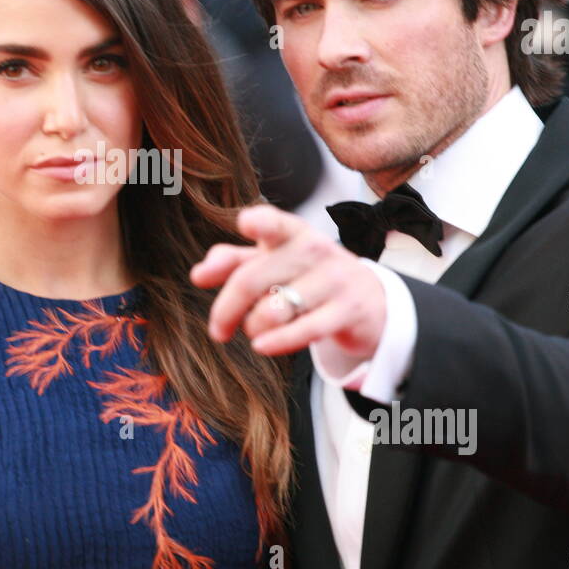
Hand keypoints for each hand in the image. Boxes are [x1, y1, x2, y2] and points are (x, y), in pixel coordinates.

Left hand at [190, 204, 385, 356]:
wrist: (371, 302)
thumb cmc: (309, 277)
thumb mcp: (273, 263)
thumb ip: (233, 262)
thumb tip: (198, 274)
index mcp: (292, 233)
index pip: (274, 223)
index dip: (260, 222)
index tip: (245, 224)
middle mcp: (314, 250)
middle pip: (251, 279)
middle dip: (225, 310)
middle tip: (218, 330)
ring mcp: (334, 279)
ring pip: (273, 309)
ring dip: (254, 327)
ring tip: (255, 332)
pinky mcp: (348, 310)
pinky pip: (304, 330)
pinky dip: (276, 342)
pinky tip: (262, 346)